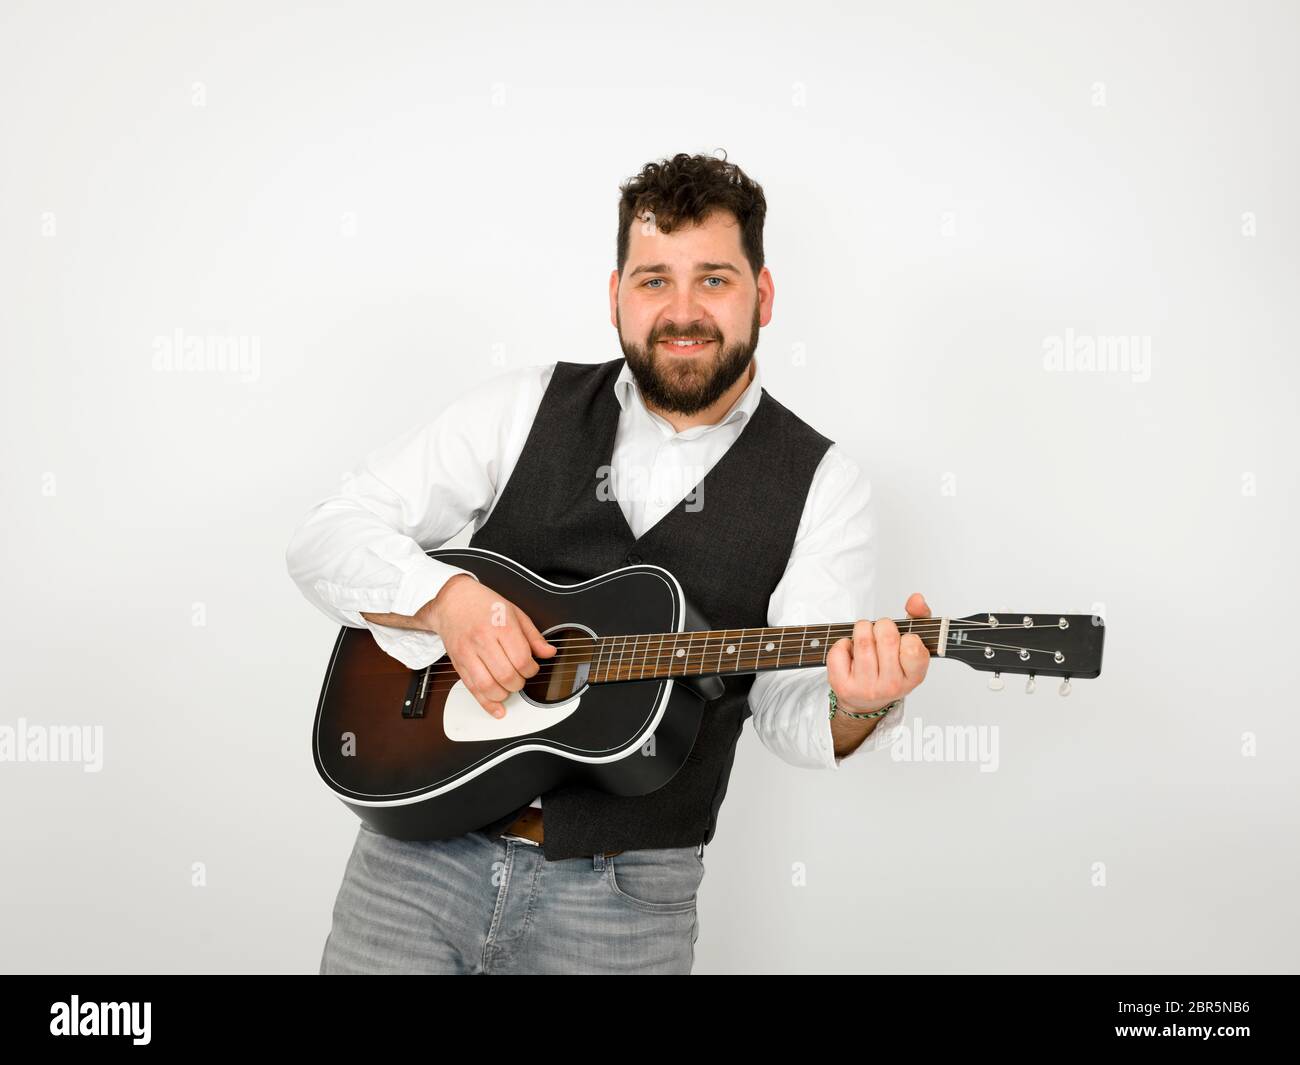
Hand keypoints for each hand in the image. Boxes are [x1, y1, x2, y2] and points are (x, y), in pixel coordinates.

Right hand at [417, 574, 556, 718]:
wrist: (453, 601)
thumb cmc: (485, 605)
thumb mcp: (516, 614)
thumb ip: (534, 637)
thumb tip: (549, 653)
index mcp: (502, 627)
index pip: (522, 659)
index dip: (531, 670)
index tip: (531, 668)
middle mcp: (483, 641)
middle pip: (506, 676)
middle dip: (519, 683)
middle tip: (520, 677)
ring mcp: (468, 653)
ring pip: (488, 687)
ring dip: (504, 694)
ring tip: (509, 687)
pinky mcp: (458, 663)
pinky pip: (472, 690)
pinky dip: (486, 703)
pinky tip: (497, 709)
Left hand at [827, 593, 931, 713]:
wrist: (864, 702)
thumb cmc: (889, 668)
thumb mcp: (910, 646)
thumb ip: (918, 618)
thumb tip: (916, 598)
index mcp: (913, 676)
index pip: (913, 647)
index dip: (907, 636)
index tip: (903, 640)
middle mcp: (892, 686)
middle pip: (886, 637)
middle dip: (881, 625)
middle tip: (880, 632)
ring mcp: (867, 688)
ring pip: (862, 641)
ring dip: (862, 629)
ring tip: (864, 637)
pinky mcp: (844, 686)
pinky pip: (840, 650)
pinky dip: (842, 643)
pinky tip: (850, 652)